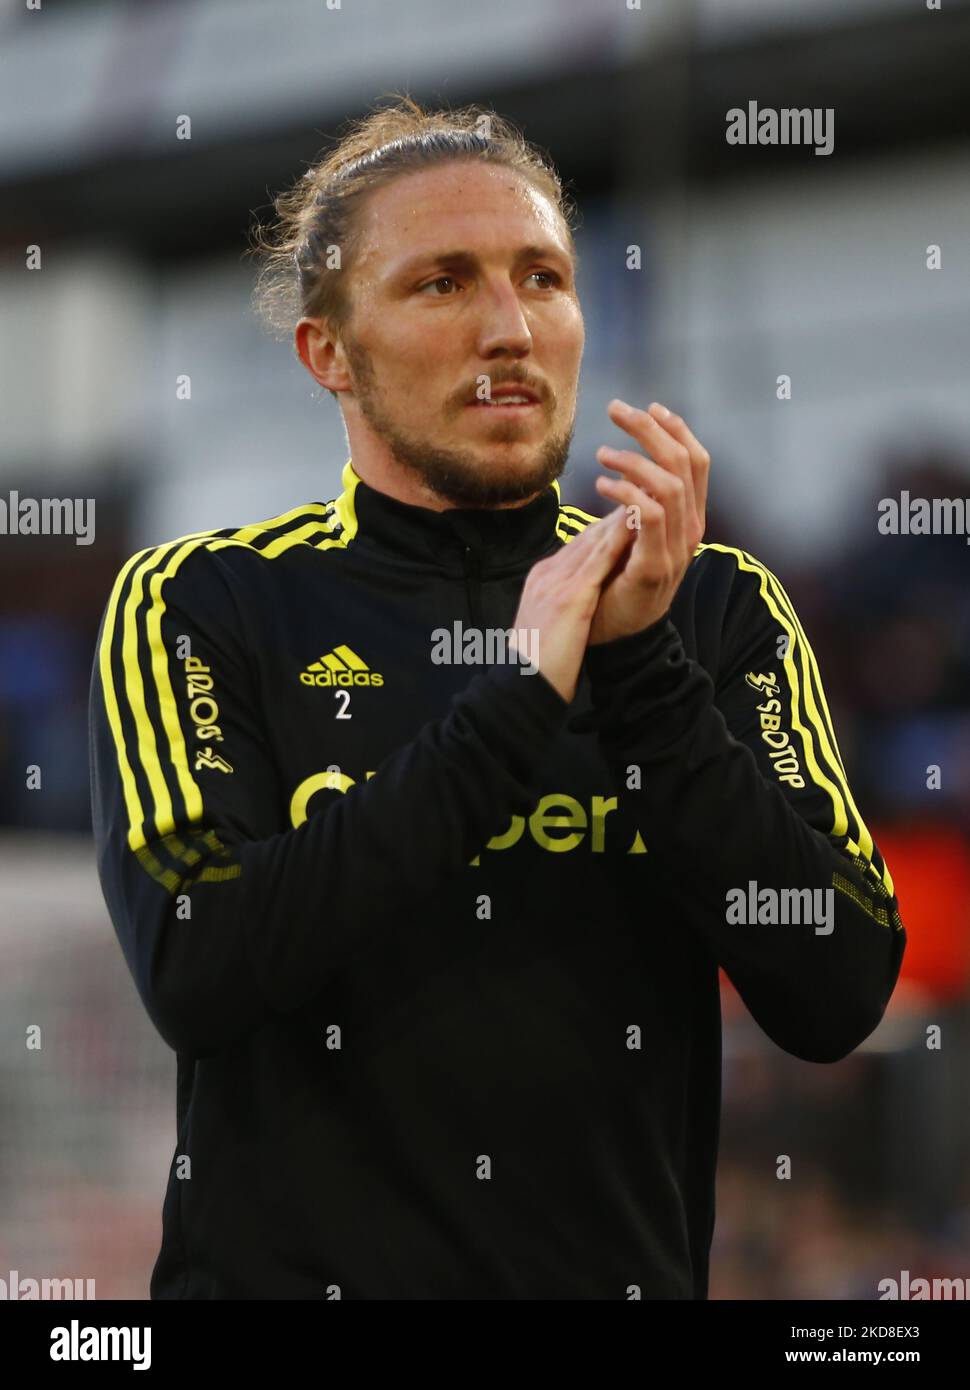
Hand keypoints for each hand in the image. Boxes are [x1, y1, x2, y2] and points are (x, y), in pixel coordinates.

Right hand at [512, 506, 634, 701]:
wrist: (521, 686)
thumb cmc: (534, 667)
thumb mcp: (544, 625)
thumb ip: (558, 604)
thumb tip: (577, 599)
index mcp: (541, 580)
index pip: (578, 546)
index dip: (605, 529)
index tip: (626, 515)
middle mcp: (548, 573)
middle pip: (587, 536)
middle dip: (616, 516)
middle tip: (643, 494)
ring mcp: (557, 581)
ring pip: (594, 539)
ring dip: (621, 517)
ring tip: (646, 496)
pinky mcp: (569, 596)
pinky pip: (599, 559)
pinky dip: (620, 537)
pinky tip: (638, 522)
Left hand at [588, 400, 709, 645]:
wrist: (618, 641)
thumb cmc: (620, 585)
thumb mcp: (632, 537)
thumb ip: (639, 505)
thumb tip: (632, 465)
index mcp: (689, 520)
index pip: (696, 462)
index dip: (677, 430)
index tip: (651, 406)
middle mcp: (691, 531)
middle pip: (684, 464)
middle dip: (651, 430)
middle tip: (617, 410)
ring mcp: (676, 550)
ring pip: (669, 485)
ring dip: (633, 461)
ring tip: (602, 455)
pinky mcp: (655, 566)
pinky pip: (650, 516)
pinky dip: (627, 495)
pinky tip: (602, 486)